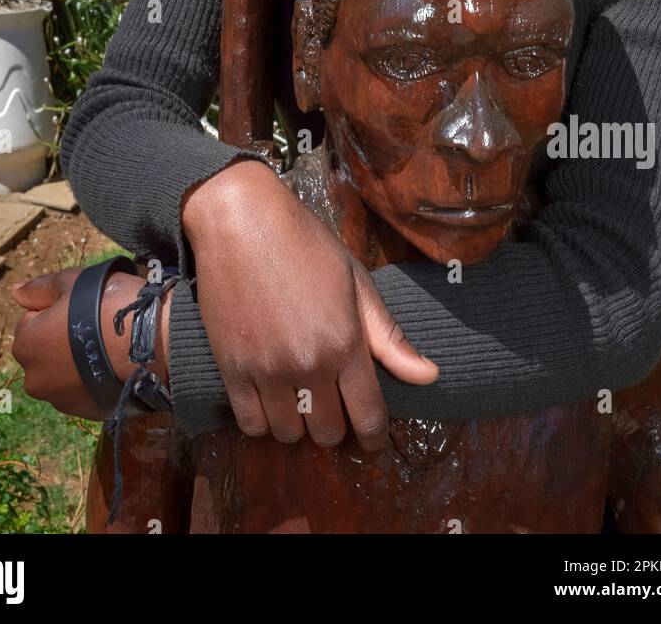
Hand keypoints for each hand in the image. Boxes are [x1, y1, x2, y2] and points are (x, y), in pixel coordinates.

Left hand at [11, 267, 172, 418]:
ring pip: (62, 375)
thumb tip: (15, 293)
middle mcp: (35, 379)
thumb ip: (39, 289)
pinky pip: (82, 391)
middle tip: (93, 328)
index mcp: (26, 344)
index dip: (56, 311)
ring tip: (106, 349)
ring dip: (76, 364)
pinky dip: (91, 381)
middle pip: (44, 352)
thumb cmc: (106, 305)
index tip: (80, 309)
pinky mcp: (85, 414)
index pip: (31, 321)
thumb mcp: (71, 283)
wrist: (150, 342)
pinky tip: (112, 367)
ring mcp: (60, 401)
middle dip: (61, 341)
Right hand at [181, 161, 437, 450]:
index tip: (373, 440)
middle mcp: (308, 364)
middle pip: (328, 432)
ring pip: (288, 434)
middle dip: (336, 426)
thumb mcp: (356, 282)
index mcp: (345, 343)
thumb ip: (389, 335)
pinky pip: (250, 424)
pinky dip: (262, 421)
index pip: (369, 416)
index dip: (374, 437)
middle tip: (332, 407)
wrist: (241, 221)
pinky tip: (270, 401)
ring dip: (298, 425)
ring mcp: (266, 369)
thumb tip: (429, 376)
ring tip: (300, 403)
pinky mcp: (231, 368)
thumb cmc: (305, 244)